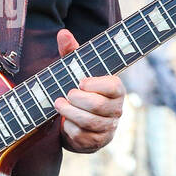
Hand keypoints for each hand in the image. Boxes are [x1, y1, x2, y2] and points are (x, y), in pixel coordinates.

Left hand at [53, 28, 125, 153]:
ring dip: (70, 113)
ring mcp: (109, 127)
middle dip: (77, 99)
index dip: (95, 84)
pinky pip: (83, 137)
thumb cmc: (79, 90)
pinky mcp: (97, 142)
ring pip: (90, 122)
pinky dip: (69, 128)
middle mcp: (116, 109)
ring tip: (58, 104)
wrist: (76, 121)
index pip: (113, 85)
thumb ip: (71, 53)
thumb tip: (63, 33)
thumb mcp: (74, 71)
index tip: (80, 82)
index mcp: (116, 89)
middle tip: (66, 94)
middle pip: (98, 105)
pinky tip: (64, 122)